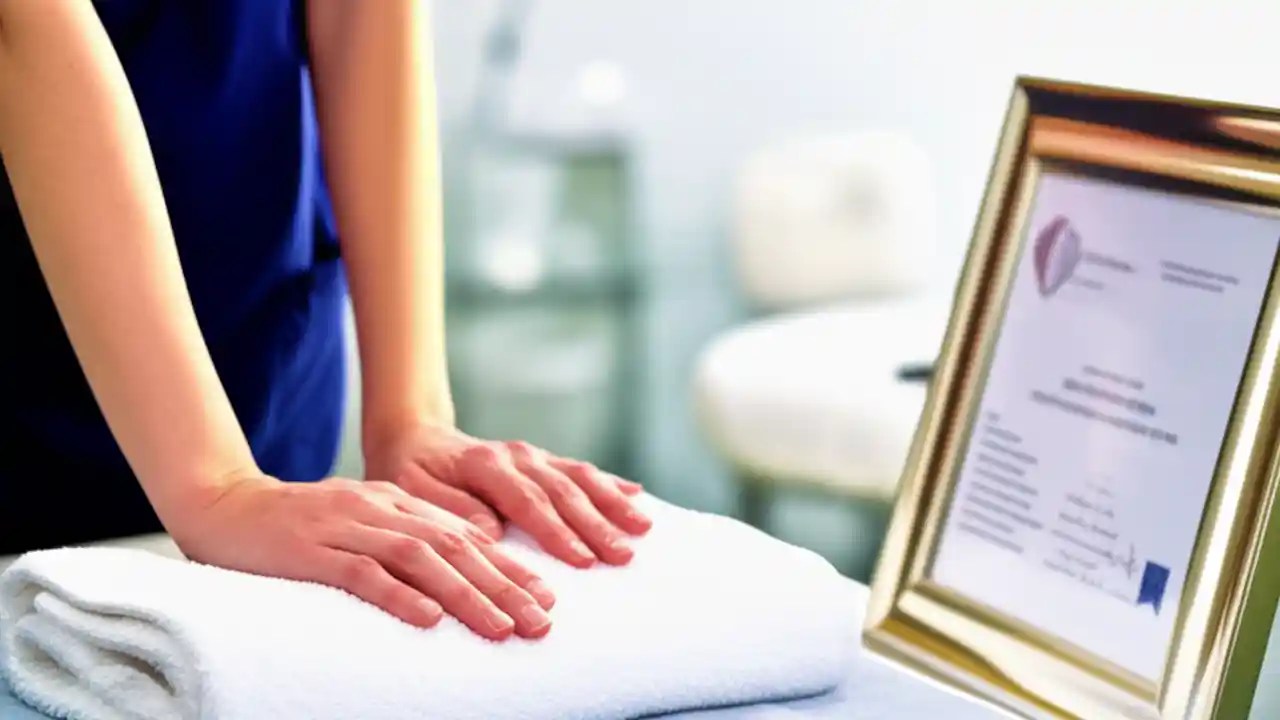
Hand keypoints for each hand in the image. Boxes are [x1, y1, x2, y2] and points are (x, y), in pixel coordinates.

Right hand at [169, 473, 556, 639]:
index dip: (508, 567)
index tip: (547, 598)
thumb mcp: (360, 523)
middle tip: (542, 621)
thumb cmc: (295, 526)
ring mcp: (345, 527)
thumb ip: (403, 538)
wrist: (222, 504)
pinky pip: (360, 573)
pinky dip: (398, 595)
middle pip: (454, 547)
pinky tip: (428, 619)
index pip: (465, 534)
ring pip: (418, 559)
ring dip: (466, 594)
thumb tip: (457, 570)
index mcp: (394, 501)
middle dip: (503, 586)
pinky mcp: (310, 550)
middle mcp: (378, 509)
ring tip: (502, 627)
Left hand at [364, 423, 649, 568]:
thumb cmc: (410, 473)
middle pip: (562, 491)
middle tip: (622, 556)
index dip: (556, 532)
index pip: (528, 502)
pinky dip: (610, 483)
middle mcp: (515, 455)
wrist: (414, 438)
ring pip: (579, 477)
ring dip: (612, 504)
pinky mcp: (542, 459)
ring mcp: (532, 455)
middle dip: (596, 525)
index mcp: (484, 465)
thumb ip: (450, 508)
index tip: (581, 561)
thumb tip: (491, 531)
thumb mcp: (411, 491)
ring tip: (642, 529)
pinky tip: (637, 496)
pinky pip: (581, 470)